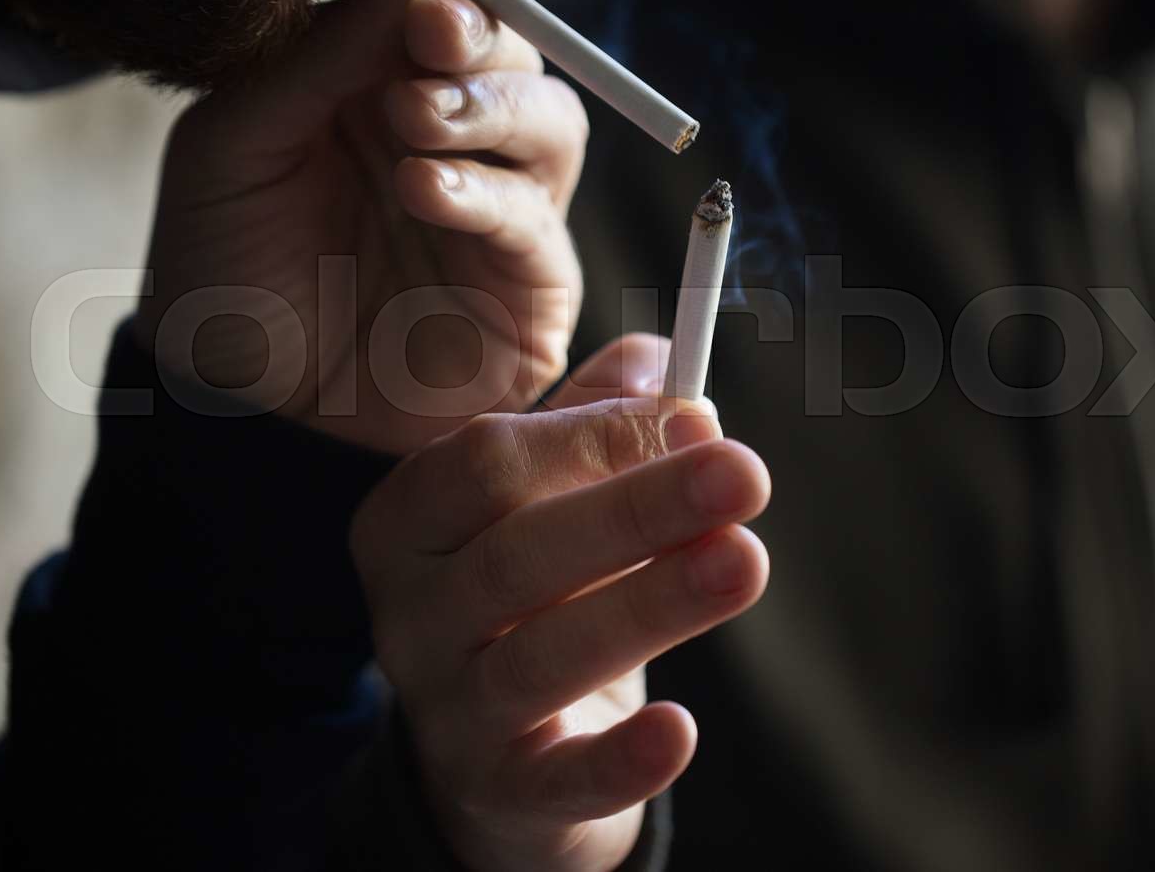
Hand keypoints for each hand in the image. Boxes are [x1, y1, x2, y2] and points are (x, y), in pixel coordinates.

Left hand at [133, 0, 586, 453]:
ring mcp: (499, 213)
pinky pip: (535, 224)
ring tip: (415, 119)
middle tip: (430, 32)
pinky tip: (422, 186)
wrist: (229, 404)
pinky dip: (486, 195)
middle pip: (523, 54)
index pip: (460, 1)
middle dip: (486, 33)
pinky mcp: (527, 290)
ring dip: (491, 108)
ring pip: (552, 127)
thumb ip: (319, 57)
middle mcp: (456, 140)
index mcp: (389, 84)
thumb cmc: (225, 265)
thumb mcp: (236, 141)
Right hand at [350, 334, 771, 871]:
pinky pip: (558, 779)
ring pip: (542, 656)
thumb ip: (592, 423)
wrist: (493, 759)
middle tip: (744, 473)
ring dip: (651, 605)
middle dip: (639, 507)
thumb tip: (664, 363)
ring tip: (744, 562)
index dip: (595, 434)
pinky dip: (620, 759)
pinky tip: (679, 730)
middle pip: (519, 552)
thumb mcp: (543, 503)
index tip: (696, 418)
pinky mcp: (499, 791)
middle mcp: (410, 614)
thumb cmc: (530, 596)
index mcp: (410, 519)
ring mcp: (446, 709)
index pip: (486, 461)